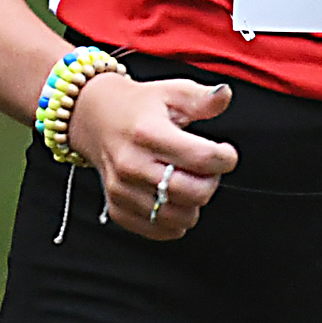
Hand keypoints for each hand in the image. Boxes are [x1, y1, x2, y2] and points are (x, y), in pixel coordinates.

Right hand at [65, 70, 237, 239]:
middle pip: (195, 193)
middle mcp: (132, 164)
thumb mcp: (171, 92)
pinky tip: (172, 197)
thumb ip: (202, 97)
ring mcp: (122, 189)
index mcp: (148, 132)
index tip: (225, 152)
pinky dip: (174, 220)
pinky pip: (161, 230)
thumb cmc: (140, 106)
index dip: (226, 157)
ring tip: (187, 180)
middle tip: (205, 167)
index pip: (203, 158)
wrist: (96, 117)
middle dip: (211, 181)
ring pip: (181, 217)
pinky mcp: (117, 208)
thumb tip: (226, 93)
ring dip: (193, 202)